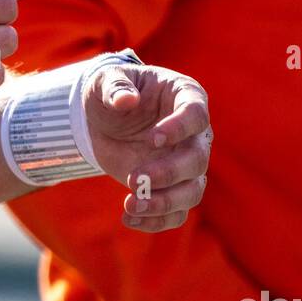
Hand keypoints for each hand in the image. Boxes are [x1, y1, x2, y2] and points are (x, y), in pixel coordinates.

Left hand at [82, 64, 211, 232]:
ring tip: (130, 205)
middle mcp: (194, 133)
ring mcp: (186, 163)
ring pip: (193, 191)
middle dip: (167, 173)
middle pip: (197, 159)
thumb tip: (126, 100)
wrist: (104, 119)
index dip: (179, 128)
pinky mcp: (173, 187)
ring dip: (164, 203)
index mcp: (185, 96)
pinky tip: (129, 218)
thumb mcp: (105, 80)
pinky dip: (156, 221)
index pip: (196, 114)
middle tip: (133, 179)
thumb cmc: (111, 91)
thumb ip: (115, 86)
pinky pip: (177, 212)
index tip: (153, 139)